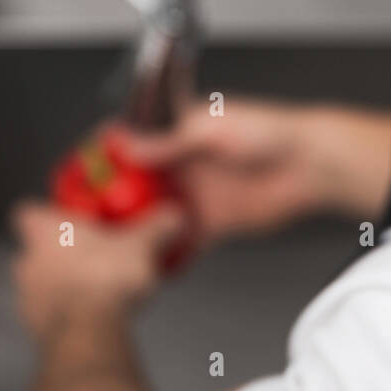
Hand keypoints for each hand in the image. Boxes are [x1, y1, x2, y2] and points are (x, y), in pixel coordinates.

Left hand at [10, 199, 186, 339]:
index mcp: (45, 231)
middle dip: (58, 252)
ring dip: (61, 284)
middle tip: (90, 254)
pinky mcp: (34, 328)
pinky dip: (64, 312)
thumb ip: (157, 227)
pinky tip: (90, 315)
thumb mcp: (142, 244)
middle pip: (34, 249)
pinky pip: (48, 313)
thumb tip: (172, 215)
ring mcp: (26, 296)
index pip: (27, 212)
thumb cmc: (105, 278)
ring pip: (39, 283)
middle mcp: (27, 261)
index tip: (66, 218)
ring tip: (94, 288)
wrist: (89, 331)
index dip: (45, 214)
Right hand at [106, 96, 390, 245]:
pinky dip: (168, 253)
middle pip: (138, 181)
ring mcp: (197, 194)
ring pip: (155, 214)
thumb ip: (170, 140)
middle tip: (85, 212)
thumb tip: (130, 146)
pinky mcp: (214, 222)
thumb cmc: (270, 131)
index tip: (81, 164)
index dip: (108, 151)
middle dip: (112, 196)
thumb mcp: (212, 127)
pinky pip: (184, 242)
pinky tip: (150, 263)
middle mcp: (185, 164)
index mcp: (181, 131)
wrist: (309, 165)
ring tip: (106, 243)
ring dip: (135, 227)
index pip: (135, 138)